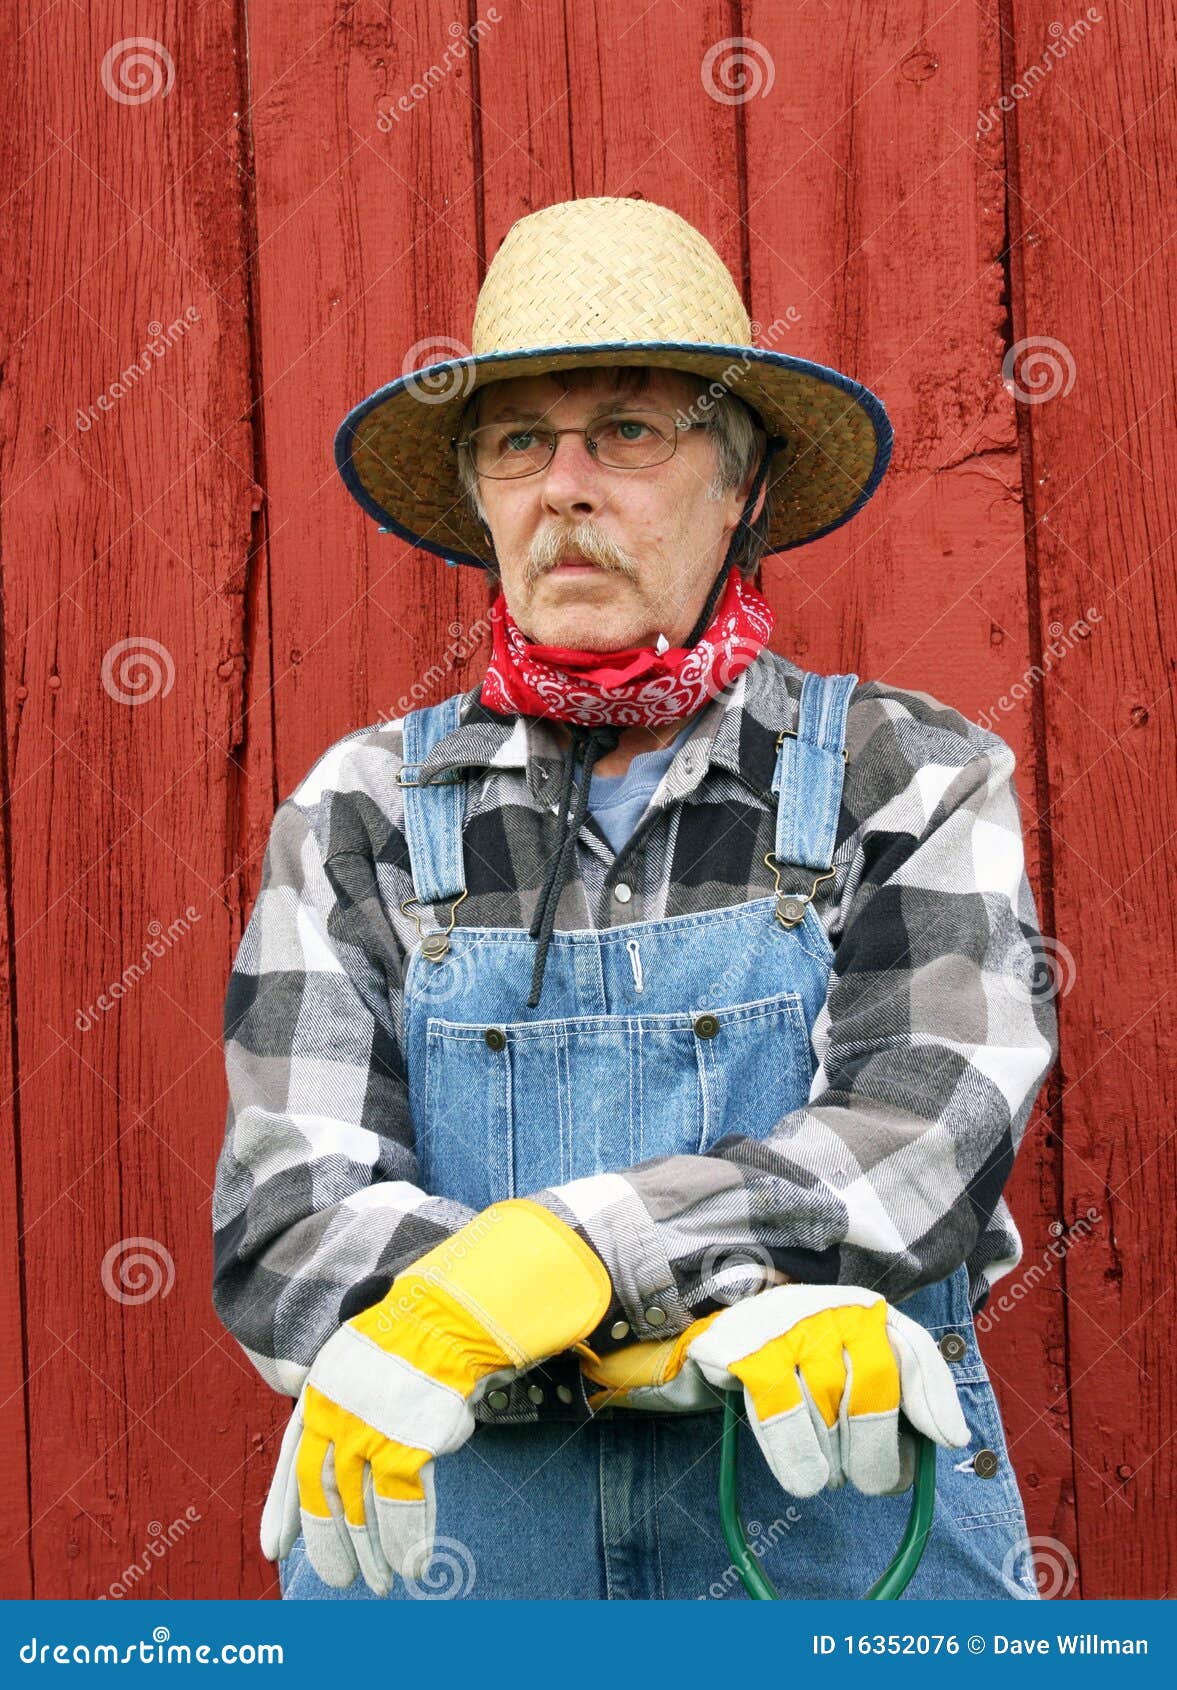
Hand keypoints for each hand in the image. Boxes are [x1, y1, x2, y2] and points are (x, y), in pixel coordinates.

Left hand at [260, 1199, 610, 1592]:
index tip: (275, 1551)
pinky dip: (406, 1541)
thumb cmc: (413, 1338)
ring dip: (370, 1552)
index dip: (282, 1511)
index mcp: (319, 1393)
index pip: (290, 1462)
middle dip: (328, 1542)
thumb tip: (331, 1448)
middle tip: (341, 1579)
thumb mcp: (358, 1363)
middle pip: (322, 1494)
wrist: (452, 1315)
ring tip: (381, 1582)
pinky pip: (401, 1507)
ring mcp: (367, 1431)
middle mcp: (335, 1415)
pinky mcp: (405, 1444)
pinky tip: (414, 1564)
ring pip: (360, 1509)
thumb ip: (340, 1404)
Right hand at [582, 1284, 969, 1494]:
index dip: (932, 1397)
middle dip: (874, 1450)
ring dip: (829, 1459)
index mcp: (860, 1307)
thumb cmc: (792, 1359)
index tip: (944, 1441)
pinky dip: (796, 1457)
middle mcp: (825, 1306)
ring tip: (824, 1472)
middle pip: (869, 1389)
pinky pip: (780, 1414)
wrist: (704, 1327)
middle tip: (868, 1479)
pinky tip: (802, 1477)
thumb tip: (951, 1439)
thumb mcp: (846, 1362)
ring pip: (825, 1410)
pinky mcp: (741, 1351)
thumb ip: (903, 1389)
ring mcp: (781, 1325)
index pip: (910, 1349)